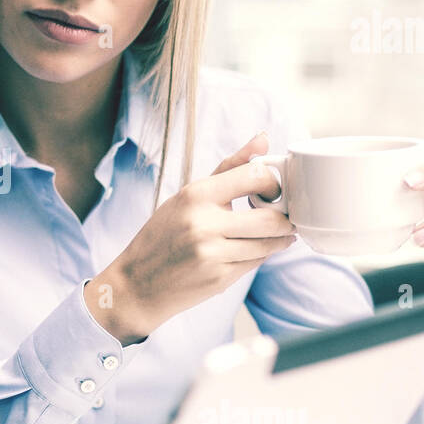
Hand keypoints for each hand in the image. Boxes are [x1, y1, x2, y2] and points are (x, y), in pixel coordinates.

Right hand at [84, 132, 294, 343]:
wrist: (138, 284)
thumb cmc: (163, 235)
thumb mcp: (187, 195)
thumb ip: (229, 168)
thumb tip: (263, 139)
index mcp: (195, 195)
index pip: (253, 176)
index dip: (272, 183)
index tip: (270, 190)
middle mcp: (204, 224)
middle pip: (271, 218)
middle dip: (285, 219)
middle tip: (285, 216)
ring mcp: (213, 254)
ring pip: (268, 244)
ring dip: (280, 239)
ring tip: (278, 234)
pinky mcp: (220, 278)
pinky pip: (257, 262)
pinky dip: (262, 255)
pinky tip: (255, 249)